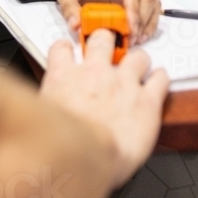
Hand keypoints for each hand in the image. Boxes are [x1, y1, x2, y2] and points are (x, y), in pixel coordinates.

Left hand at [39, 0, 160, 44]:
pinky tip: (138, 34)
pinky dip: (146, 20)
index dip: (134, 10)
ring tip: (137, 39)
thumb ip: (69, 8)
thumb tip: (77, 27)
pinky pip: (145, 5)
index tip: (131, 30)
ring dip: (148, 21)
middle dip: (142, 20)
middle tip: (133, 39)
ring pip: (150, 1)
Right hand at [41, 30, 168, 187]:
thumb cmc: (61, 146)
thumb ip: (45, 104)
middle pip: (102, 39)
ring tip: (137, 65)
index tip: (69, 53)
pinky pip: (159, 79)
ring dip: (137, 60)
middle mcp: (94, 73)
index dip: (67, 50)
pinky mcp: (147, 100)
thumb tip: (37, 111)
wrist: (86, 158)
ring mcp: (122, 83)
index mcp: (64, 76)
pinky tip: (158, 80)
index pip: (62, 48)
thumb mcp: (40, 117)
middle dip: (105, 41)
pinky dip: (160, 78)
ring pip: (136, 56)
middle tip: (107, 48)